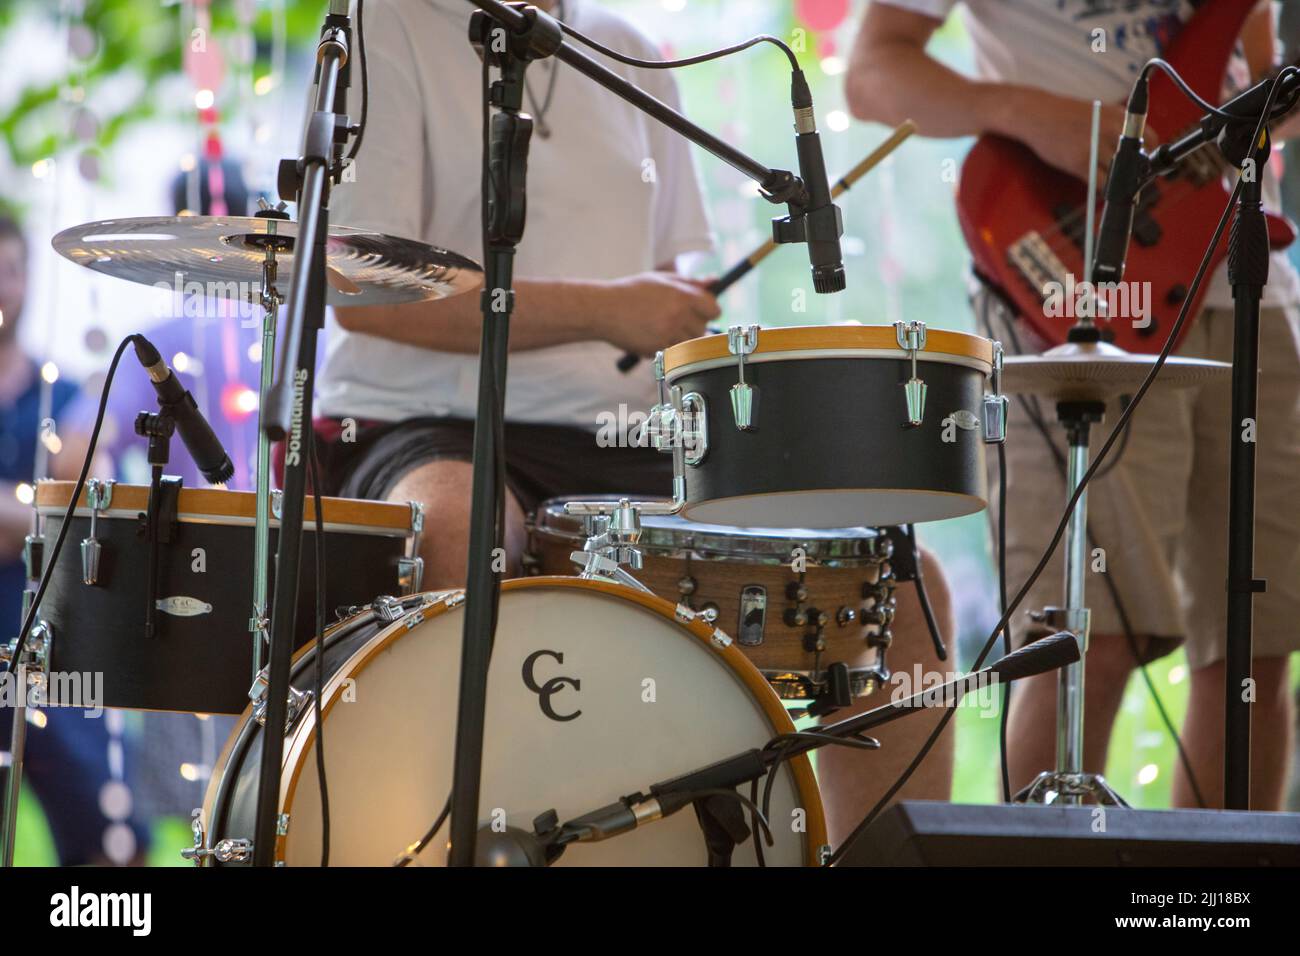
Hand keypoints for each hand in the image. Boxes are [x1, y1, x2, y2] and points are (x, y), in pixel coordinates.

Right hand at [596, 271, 720, 356]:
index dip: (709, 311)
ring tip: (660, 327)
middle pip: (703, 329)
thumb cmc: (632, 292)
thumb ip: (690, 282)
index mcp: (682, 295)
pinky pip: (673, 353)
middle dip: (692, 326)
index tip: (700, 312)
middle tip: (673, 319)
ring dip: (679, 339)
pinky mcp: (658, 350)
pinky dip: (666, 348)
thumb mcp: (662, 280)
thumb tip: (714, 282)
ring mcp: (668, 334)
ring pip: (689, 344)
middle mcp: (678, 315)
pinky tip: (651, 336)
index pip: (714, 309)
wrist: (604, 309)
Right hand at [1005, 89, 1158, 185]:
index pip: (1150, 140)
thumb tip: (1135, 153)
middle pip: (1137, 161)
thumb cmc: (1067, 117)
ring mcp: (1098, 146)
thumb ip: (1118, 129)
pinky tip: (1098, 185)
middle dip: (1134, 173)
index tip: (1141, 165)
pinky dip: (1103, 189)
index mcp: (1121, 116)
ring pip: (1120, 175)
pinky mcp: (1082, 162)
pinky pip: (1102, 184)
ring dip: (1117, 183)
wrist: (1038, 115)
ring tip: (1111, 183)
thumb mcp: (1100, 113)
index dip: (1146, 156)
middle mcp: (1113, 130)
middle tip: (1129, 180)